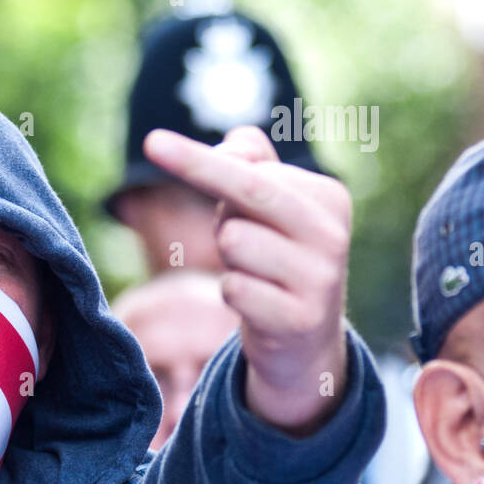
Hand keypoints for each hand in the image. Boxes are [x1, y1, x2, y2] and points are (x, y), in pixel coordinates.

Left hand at [144, 126, 351, 435]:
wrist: (302, 340)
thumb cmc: (274, 258)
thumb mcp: (268, 207)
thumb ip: (250, 161)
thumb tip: (233, 144)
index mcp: (328, 197)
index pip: (253, 167)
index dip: (204, 165)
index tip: (153, 143)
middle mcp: (332, 234)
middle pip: (249, 189)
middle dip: (198, 167)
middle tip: (151, 144)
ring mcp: (320, 279)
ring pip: (233, 241)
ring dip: (227, 256)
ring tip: (251, 269)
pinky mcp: (298, 320)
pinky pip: (233, 288)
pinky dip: (232, 292)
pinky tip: (255, 302)